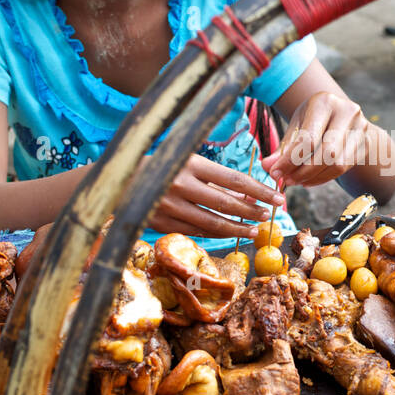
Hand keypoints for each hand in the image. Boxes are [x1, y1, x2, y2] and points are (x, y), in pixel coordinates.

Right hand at [148, 154, 284, 239]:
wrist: (116, 179)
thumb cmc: (160, 165)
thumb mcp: (187, 160)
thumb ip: (215, 177)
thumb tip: (247, 194)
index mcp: (190, 163)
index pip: (235, 179)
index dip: (259, 190)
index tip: (277, 197)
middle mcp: (180, 184)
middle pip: (226, 204)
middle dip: (252, 211)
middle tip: (268, 215)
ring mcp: (169, 206)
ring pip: (212, 223)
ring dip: (237, 228)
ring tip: (254, 229)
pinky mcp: (161, 223)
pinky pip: (195, 232)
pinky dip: (215, 234)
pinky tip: (229, 234)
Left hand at [261, 91, 371, 187]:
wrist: (342, 116)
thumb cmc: (315, 119)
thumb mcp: (297, 125)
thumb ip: (284, 146)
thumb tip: (267, 167)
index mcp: (325, 102)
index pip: (308, 138)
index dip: (290, 160)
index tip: (274, 173)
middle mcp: (347, 112)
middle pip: (326, 153)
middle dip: (303, 172)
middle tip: (286, 181)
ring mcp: (360, 129)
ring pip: (337, 164)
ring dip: (313, 177)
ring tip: (296, 180)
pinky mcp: (365, 144)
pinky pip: (343, 169)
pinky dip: (323, 178)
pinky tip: (309, 180)